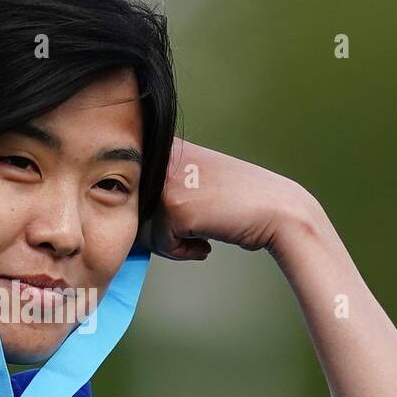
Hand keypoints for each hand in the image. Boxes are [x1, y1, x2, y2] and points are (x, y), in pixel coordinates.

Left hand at [137, 136, 315, 259]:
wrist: (278, 210)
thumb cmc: (237, 203)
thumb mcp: (194, 179)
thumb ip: (160, 186)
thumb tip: (118, 210)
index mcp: (165, 145)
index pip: (133, 191)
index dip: (156, 211)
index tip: (189, 207)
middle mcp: (162, 158)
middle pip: (135, 211)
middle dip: (161, 228)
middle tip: (198, 220)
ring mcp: (166, 181)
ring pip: (146, 230)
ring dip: (172, 241)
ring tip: (205, 226)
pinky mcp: (174, 209)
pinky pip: (162, 246)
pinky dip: (184, 251)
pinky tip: (209, 236)